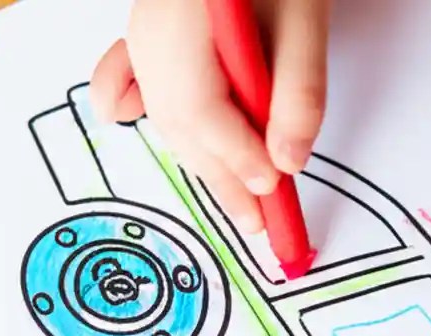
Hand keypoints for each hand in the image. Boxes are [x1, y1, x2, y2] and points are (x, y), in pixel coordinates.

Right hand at [89, 0, 331, 234]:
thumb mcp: (303, 17)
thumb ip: (299, 91)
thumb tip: (288, 159)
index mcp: (184, 18)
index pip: (200, 106)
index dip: (236, 155)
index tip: (272, 187)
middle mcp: (152, 27)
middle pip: (179, 120)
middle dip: (221, 177)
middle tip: (257, 220)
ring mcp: (144, 28)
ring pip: (162, 110)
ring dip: (199, 158)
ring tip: (234, 199)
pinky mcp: (152, 30)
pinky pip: (130, 76)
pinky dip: (138, 106)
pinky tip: (128, 121)